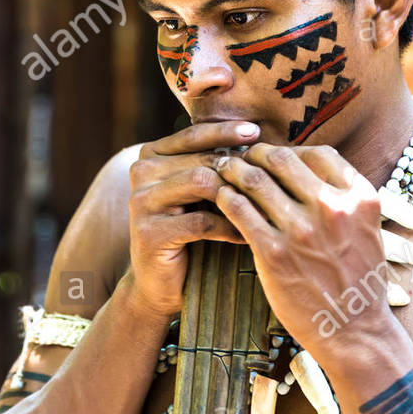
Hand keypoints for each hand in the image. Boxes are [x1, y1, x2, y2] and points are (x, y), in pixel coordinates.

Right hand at [126, 120, 258, 321]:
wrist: (158, 282)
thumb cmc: (187, 232)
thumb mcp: (197, 192)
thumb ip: (213, 164)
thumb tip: (257, 139)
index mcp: (150, 156)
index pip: (193, 135)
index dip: (225, 131)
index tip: (256, 131)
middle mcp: (141, 173)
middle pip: (202, 159)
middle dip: (239, 168)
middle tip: (271, 177)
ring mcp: (142, 202)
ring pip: (202, 183)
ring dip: (237, 196)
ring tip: (263, 205)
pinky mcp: (149, 232)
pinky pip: (202, 221)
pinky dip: (229, 227)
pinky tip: (247, 235)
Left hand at [212, 142, 390, 352]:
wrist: (354, 331)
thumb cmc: (358, 281)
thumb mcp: (368, 229)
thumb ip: (345, 198)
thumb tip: (311, 169)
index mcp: (359, 197)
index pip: (318, 154)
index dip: (292, 150)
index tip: (276, 155)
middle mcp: (332, 207)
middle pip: (282, 159)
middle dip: (257, 154)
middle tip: (242, 157)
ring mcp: (301, 230)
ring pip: (255, 179)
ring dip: (234, 170)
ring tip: (223, 170)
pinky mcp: (273, 253)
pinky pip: (239, 210)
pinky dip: (226, 197)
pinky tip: (221, 197)